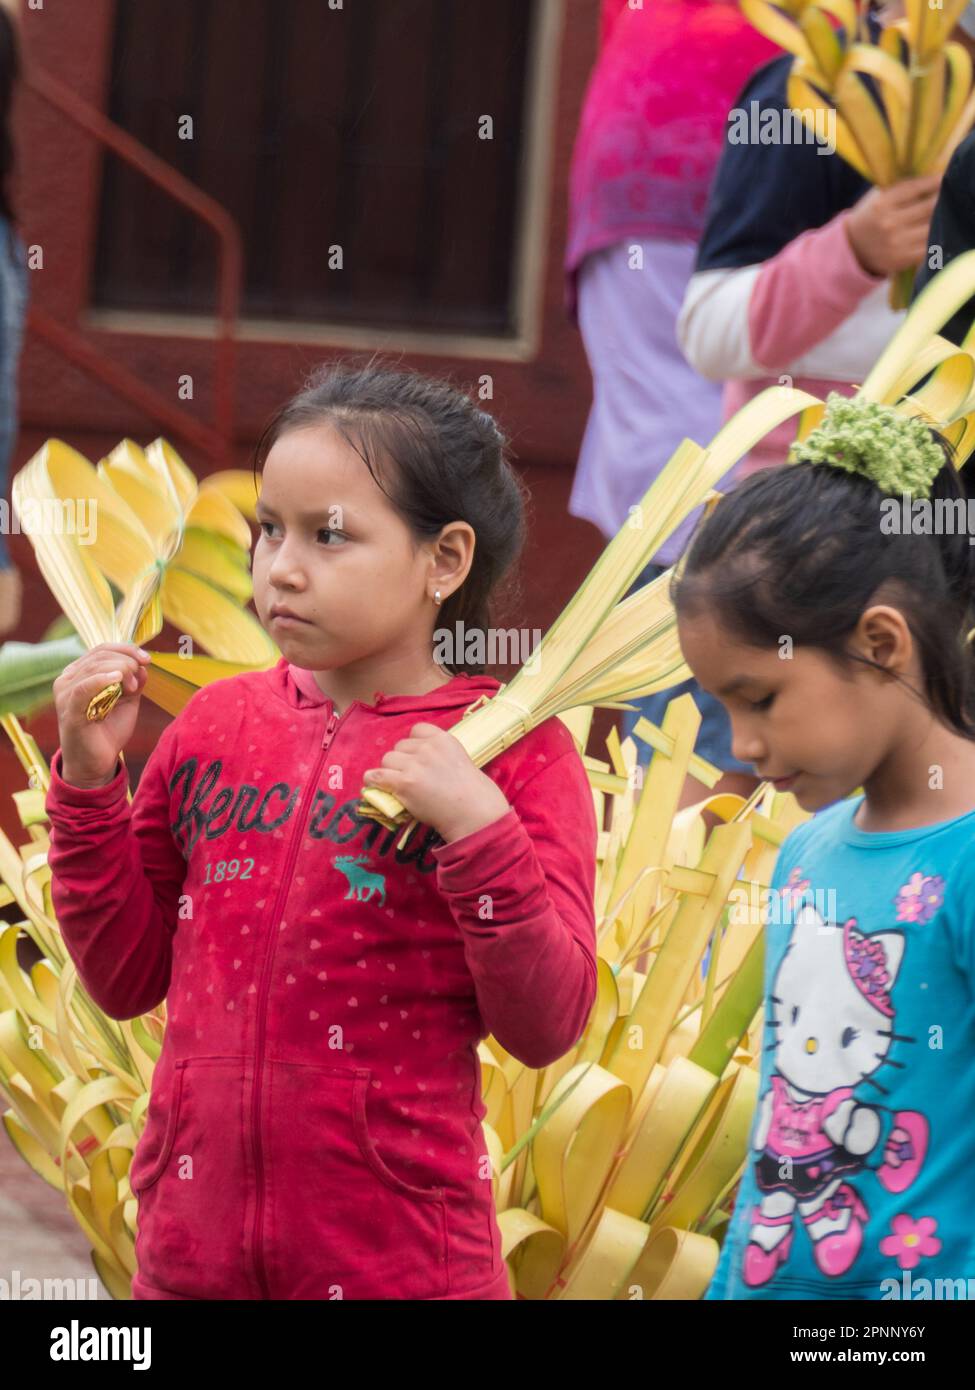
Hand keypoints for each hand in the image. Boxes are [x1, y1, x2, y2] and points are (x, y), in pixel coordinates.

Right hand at [52, 642, 151, 787]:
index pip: (102, 649)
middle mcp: (68, 680)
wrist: (96, 763)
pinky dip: (102, 679)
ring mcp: (66, 694)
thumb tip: (144, 664)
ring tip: (132, 688)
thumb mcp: (127, 701)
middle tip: (138, 683)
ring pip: (95, 667)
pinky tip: (118, 679)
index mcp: (80, 674)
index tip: (147, 659)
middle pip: (100, 656)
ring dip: (121, 671)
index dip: (126, 649)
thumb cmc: (108, 731)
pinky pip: (84, 687)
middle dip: (126, 662)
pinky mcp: (70, 710)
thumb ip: (135, 681)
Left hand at [362, 722, 511, 842]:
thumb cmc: (470, 791)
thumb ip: (438, 753)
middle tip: (412, 776)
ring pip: (388, 759)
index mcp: (442, 739)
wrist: (473, 812)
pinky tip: (374, 783)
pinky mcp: (404, 782)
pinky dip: (373, 780)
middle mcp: (427, 748)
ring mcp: (414, 764)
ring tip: (400, 784)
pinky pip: (377, 776)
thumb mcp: (458, 758)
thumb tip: (415, 758)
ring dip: (391, 770)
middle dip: (403, 759)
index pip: (416, 730)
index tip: (418, 757)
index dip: (414, 744)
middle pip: (400, 746)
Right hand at [845, 174, 941, 276]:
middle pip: (929, 206)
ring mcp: (897, 242)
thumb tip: (930, 176)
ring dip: (941, 217)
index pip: (916, 188)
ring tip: (944, 211)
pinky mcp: (903, 258)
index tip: (943, 177)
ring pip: (932, 226)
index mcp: (882, 204)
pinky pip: (929, 244)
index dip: (934, 181)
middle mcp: (889, 223)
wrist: (853, 249)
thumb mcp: (877, 197)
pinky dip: (935, 235)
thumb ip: (900, 186)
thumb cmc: (870, 217)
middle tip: (948, 193)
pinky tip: (936, 229)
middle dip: (942, 198)